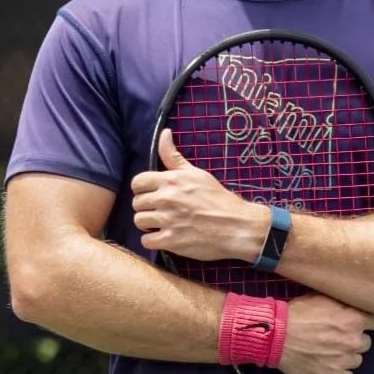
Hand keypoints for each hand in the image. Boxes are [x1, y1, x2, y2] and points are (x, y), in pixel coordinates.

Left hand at [131, 130, 266, 261]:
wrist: (236, 225)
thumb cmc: (217, 198)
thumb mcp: (196, 173)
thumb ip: (173, 156)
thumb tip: (164, 132)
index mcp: (171, 180)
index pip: (137, 182)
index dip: (142, 189)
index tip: (152, 194)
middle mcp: (166, 198)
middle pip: (137, 203)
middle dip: (146, 207)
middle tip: (160, 210)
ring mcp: (168, 220)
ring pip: (139, 221)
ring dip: (148, 224)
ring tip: (162, 223)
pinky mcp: (171, 240)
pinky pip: (146, 241)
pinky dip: (153, 240)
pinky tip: (164, 236)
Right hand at [279, 294, 373, 373]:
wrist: (276, 337)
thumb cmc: (297, 313)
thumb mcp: (322, 297)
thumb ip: (343, 303)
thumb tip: (355, 303)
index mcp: (354, 320)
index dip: (366, 321)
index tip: (356, 321)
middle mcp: (354, 341)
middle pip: (366, 342)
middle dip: (354, 339)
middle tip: (337, 337)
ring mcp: (345, 361)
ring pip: (356, 360)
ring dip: (346, 356)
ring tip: (329, 351)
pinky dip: (339, 371)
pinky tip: (327, 364)